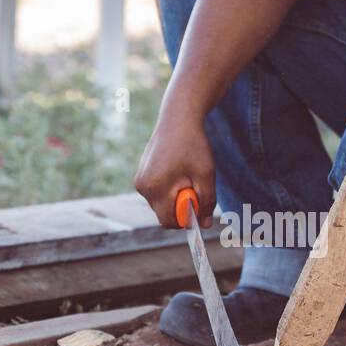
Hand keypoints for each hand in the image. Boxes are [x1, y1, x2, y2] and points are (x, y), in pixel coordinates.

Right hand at [134, 109, 215, 228]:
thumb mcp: (206, 175)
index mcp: (156, 187)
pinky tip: (176, 170)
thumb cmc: (193, 146)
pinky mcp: (140, 176)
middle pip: (164, 213)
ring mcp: (139, 181)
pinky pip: (156, 193)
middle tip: (193, 184)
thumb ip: (206, 202)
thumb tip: (205, 225)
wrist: (177, 119)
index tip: (198, 205)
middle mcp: (143, 186)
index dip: (186, 220)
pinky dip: (169, 189)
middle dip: (181, 206)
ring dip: (175, 197)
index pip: (168, 221)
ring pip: (161, 204)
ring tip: (185, 174)